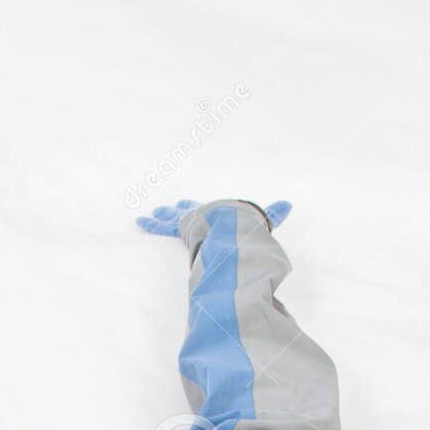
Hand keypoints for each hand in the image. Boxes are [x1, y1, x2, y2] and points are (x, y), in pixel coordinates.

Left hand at [134, 198, 291, 234]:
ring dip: (161, 216)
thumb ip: (272, 215)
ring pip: (170, 217)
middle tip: (169, 208)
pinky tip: (140, 221)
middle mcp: (200, 213)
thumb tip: (289, 204)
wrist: (229, 220)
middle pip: (185, 210)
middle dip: (177, 210)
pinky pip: (159, 226)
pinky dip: (150, 224)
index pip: (206, 210)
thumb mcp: (258, 220)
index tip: (191, 203)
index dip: (198, 207)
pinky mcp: (176, 225)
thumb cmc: (244, 222)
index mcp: (216, 213)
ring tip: (150, 216)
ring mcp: (186, 218)